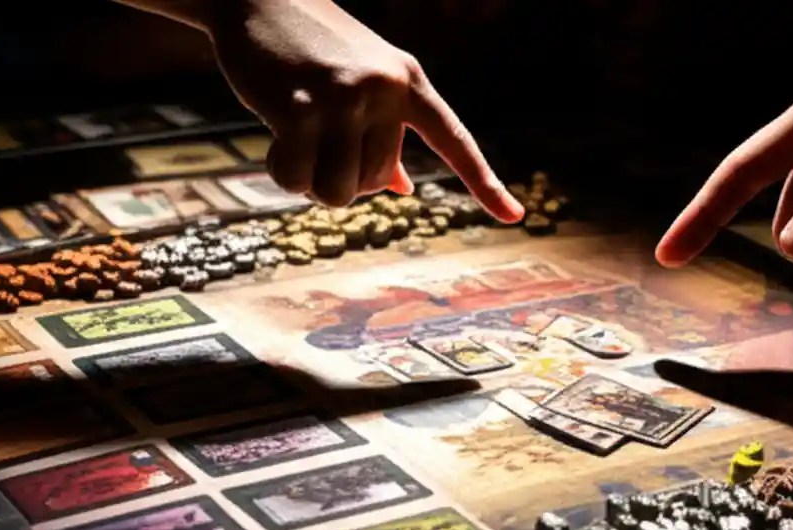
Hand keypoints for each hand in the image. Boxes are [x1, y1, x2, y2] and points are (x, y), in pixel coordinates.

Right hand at [200, 0, 523, 217]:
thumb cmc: (309, 49)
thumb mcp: (362, 82)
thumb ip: (386, 131)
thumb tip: (403, 188)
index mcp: (410, 82)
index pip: (456, 141)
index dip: (484, 183)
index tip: (516, 217)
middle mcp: (387, 90)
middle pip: (377, 184)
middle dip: (343, 177)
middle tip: (319, 141)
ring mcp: (346, 97)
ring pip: (340, 192)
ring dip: (312, 182)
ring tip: (297, 141)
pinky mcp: (301, 107)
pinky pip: (298, 180)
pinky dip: (282, 173)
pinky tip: (276, 138)